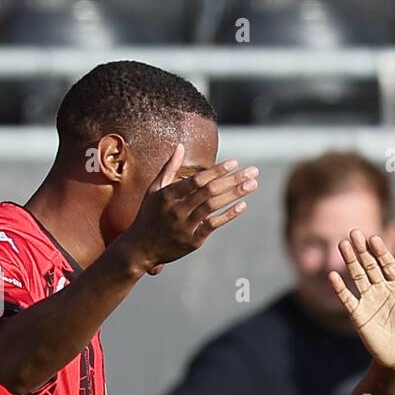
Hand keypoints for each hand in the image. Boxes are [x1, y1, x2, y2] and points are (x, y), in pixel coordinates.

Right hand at [120, 144, 258, 273]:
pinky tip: (242, 206)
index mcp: (168, 195)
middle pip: (210, 191)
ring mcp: (185, 226)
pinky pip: (213, 226)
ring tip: (253, 185)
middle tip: (253, 172)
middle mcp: (177, 210)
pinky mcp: (192, 242)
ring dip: (235, 194)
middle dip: (233, 180)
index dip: (217, 170)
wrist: (140, 248)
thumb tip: (180, 146)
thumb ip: (169, 168)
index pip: (197, 179)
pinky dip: (228, 215)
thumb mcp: (154, 190)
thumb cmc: (149, 215)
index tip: (235, 162)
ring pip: (213, 207)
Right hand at [328, 229, 394, 368]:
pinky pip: (348, 298)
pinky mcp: (359, 315)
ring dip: (350, 261)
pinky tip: (333, 275)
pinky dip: (340, 287)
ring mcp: (370, 301)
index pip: (388, 263)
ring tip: (343, 244)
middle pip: (370, 265)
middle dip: (362, 249)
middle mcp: (383, 290)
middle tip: (354, 232)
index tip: (374, 238)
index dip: (381, 251)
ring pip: (358, 276)